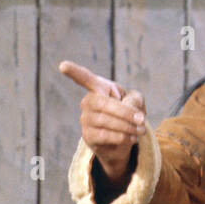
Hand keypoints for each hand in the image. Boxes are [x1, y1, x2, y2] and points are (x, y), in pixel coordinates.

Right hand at [59, 59, 145, 183]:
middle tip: (141, 119)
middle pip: (102, 104)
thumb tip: (127, 112)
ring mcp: (86, 119)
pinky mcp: (88, 136)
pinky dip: (122, 137)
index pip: (85, 78)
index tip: (63, 66)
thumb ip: (134, 100)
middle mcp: (88, 102)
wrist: (125, 137)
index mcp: (99, 88)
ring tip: (140, 130)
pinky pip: (104, 135)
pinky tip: (132, 137)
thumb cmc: (129, 112)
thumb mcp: (137, 101)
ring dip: (126, 126)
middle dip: (124, 112)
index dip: (74, 72)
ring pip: (104, 121)